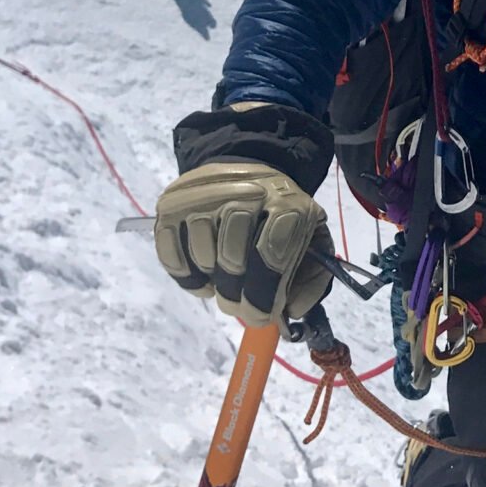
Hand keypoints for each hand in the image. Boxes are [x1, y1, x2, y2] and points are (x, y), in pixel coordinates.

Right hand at [154, 159, 332, 326]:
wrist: (246, 171)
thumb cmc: (281, 215)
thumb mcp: (312, 238)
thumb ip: (311, 279)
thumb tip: (292, 312)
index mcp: (287, 202)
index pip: (272, 253)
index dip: (265, 294)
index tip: (264, 316)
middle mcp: (245, 192)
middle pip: (233, 260)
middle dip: (239, 297)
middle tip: (243, 307)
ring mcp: (205, 197)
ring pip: (204, 259)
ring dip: (216, 282)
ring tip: (229, 278)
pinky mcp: (172, 205)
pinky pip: (173, 258)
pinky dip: (189, 277)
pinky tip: (207, 272)